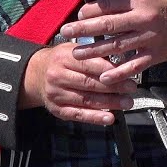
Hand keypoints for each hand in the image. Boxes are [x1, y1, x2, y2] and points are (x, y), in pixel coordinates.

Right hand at [19, 42, 138, 125]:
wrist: (35, 75)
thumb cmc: (60, 60)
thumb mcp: (72, 49)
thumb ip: (92, 54)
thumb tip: (119, 59)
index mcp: (63, 58)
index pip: (89, 64)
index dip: (109, 70)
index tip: (127, 73)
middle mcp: (58, 76)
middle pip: (89, 83)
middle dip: (113, 87)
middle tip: (131, 88)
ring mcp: (56, 94)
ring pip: (86, 100)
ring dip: (109, 103)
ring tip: (126, 103)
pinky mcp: (57, 110)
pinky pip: (78, 115)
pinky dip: (95, 118)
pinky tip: (109, 118)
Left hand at [60, 0, 166, 85]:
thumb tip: (100, 5)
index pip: (108, 4)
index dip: (90, 11)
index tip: (78, 15)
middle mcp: (143, 18)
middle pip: (108, 25)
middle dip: (84, 30)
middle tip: (67, 32)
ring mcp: (149, 38)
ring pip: (116, 46)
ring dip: (94, 51)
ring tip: (77, 54)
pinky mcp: (155, 55)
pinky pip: (134, 65)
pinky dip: (118, 72)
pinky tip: (103, 77)